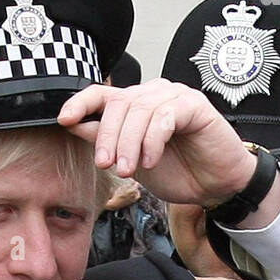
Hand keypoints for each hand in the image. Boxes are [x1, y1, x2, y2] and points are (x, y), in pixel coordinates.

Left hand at [58, 80, 264, 209]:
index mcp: (135, 105)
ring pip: (140, 110)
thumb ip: (106, 141)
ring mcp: (174, 96)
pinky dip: (153, 140)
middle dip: (107, 136)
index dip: (81, 102)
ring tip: (129, 169)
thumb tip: (73, 124)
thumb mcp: (131, 160)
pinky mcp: (194, 104)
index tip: (65, 119)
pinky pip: (165, 115)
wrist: (214, 185)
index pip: (102, 94)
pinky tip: (152, 160)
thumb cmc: (176, 171)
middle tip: (106, 164)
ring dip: (129, 143)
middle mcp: (153, 94)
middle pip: (118, 103)